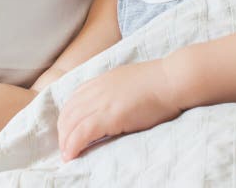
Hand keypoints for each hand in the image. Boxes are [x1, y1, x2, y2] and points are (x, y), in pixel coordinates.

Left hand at [57, 59, 182, 160]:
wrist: (172, 79)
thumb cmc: (159, 82)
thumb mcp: (128, 80)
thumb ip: (114, 90)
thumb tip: (113, 104)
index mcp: (101, 80)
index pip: (73, 100)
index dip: (67, 118)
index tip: (69, 132)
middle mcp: (96, 89)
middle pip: (67, 113)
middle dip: (63, 132)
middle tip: (66, 148)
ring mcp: (101, 102)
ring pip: (70, 123)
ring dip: (65, 142)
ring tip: (67, 156)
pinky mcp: (109, 116)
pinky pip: (82, 133)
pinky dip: (73, 145)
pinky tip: (71, 155)